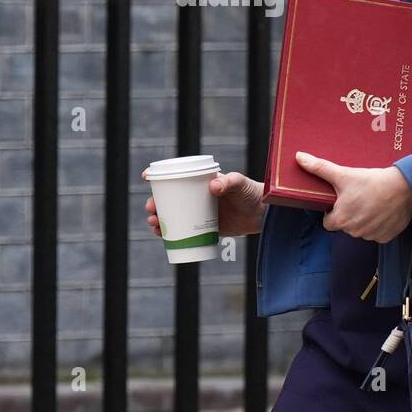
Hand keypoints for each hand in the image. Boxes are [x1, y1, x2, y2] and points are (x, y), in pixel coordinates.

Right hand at [142, 168, 265, 237]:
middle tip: (151, 209)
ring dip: (160, 219)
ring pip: (174, 216)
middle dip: (156, 203)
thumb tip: (214, 186)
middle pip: (170, 198)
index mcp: (201, 181)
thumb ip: (229, 182)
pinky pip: (184, 231)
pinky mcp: (205, 229)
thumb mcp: (240, 184)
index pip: (176, 175)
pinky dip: (171, 234)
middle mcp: (197, 196)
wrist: (264, 214)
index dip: (159, 175)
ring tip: (154, 224)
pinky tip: (162, 236)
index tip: (147, 177)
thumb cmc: (251, 193)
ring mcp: (200, 213)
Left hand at [295, 150, 411, 243]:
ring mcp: (372, 236)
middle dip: (349, 214)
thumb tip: (299, 157)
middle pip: (346, 226)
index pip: (328, 222)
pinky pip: (378, 233)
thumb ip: (319, 168)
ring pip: (362, 230)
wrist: (404, 187)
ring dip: (364, 220)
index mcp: (341, 220)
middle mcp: (355, 232)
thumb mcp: (343, 174)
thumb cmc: (372, 182)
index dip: (332, 212)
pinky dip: (379, 224)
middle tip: (358, 198)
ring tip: (371, 202)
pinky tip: (382, 210)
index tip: (341, 201)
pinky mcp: (386, 236)